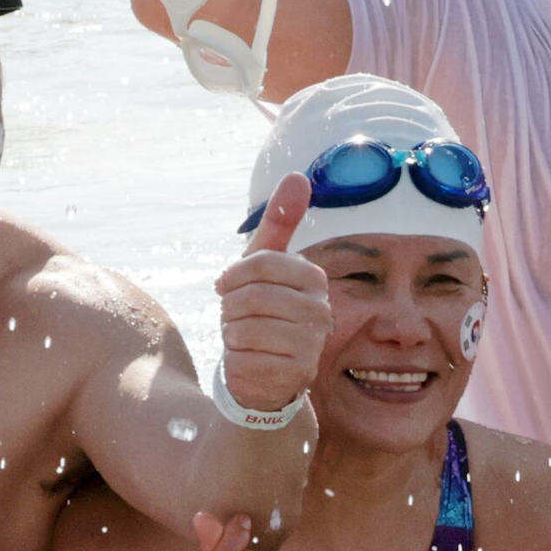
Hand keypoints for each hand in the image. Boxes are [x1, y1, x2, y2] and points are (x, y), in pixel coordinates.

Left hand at [210, 174, 333, 416]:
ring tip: (245, 339)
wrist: (266, 373)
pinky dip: (235, 361)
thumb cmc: (262, 312)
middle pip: (248, 297)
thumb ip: (280, 223)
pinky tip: (250, 362)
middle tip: (238, 319)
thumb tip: (298, 176)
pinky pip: (243, 358)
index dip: (232, 277)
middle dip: (230, 309)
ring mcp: (312, 343)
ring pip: (243, 328)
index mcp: (313, 278)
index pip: (258, 262)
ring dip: (232, 335)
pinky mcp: (297, 374)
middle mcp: (320, 309)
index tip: (230, 288)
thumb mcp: (264, 266)